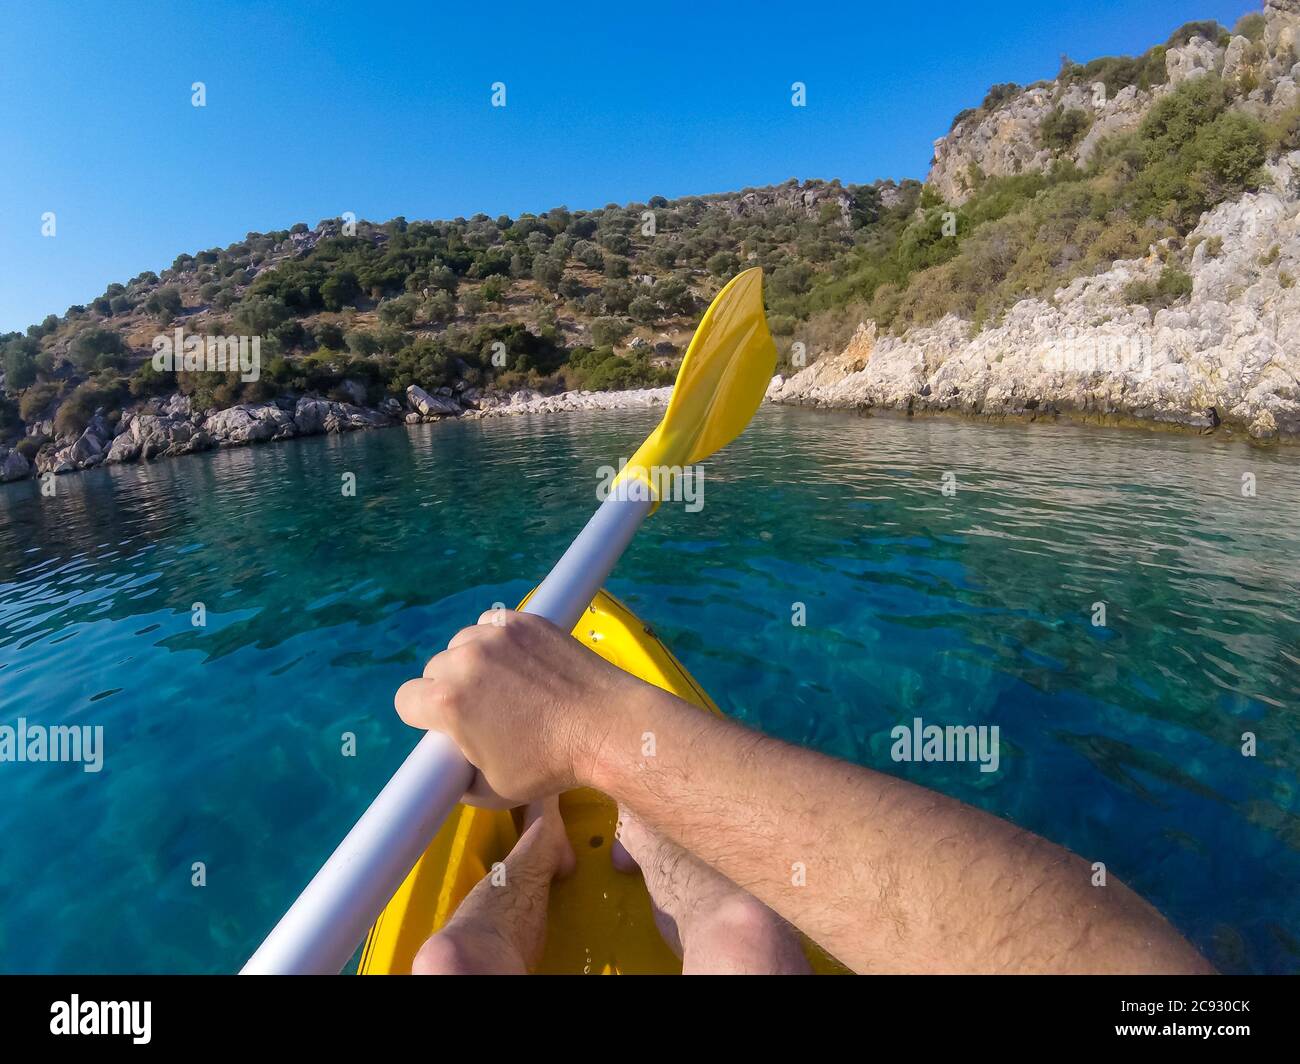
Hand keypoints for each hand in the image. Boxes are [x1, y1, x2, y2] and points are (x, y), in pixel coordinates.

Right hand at [395, 609, 649, 803]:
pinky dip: (499, 640)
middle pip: (436, 669)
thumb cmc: (550, 764)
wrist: (606, 726)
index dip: (422, 716)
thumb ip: (458, 778)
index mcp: (448, 701)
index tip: (444, 726)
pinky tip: (520, 661)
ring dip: (473, 660)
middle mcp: (465, 659)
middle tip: (482, 708)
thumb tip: (451, 768)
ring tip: (504, 683)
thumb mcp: (493, 790)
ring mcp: (496, 634)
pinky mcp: (524, 620)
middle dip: (449, 688)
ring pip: (464, 642)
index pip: (407, 700)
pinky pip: (493, 624)